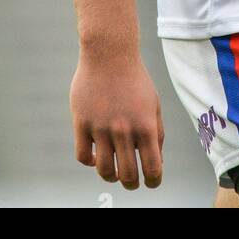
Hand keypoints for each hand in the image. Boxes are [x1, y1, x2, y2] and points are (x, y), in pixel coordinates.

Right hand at [70, 49, 164, 188]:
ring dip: (111, 176)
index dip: (153, 181)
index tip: (151, 183)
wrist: (110, 54)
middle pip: (127, 174)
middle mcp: (124, 129)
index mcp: (146, 125)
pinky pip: (83, 156)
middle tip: (132, 183)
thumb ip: (156, 133)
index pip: (152, 167)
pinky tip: (96, 156)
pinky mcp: (82, 123)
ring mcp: (101, 127)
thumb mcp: (154, 104)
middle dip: (132, 184)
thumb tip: (155, 162)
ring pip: (104, 170)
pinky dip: (90, 162)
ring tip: (114, 173)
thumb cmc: (135, 80)